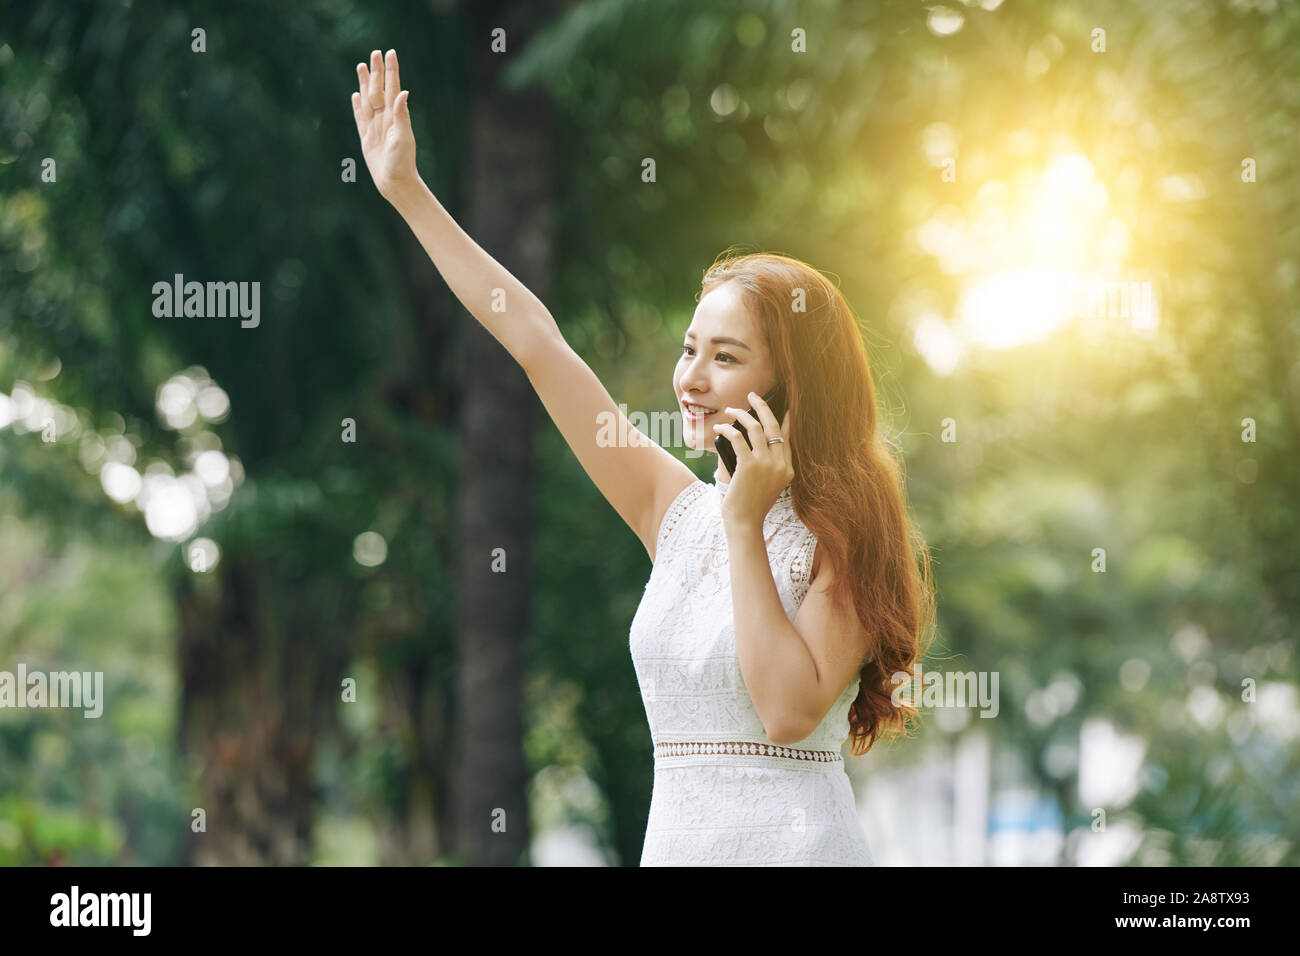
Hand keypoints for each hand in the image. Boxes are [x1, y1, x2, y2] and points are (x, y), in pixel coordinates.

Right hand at [351, 49, 419, 204]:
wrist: (395, 183)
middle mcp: (386, 119)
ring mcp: (375, 127)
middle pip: (379, 89)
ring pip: (368, 99)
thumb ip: (402, 115)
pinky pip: (361, 117)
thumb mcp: (403, 138)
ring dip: (365, 83)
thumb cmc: (402, 162)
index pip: (392, 88)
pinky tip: (356, 95)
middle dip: (376, 71)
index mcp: (395, 116)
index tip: (390, 53)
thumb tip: (403, 92)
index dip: (391, 71)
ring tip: (361, 66)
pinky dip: (358, 106)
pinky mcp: (367, 137)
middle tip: (374, 53)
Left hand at [713, 391, 793, 528]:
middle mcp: (780, 464)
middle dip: (762, 407)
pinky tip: (720, 427)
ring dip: (742, 415)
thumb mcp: (767, 485)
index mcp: (787, 469)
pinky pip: (738, 438)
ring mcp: (766, 464)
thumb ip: (767, 466)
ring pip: (756, 427)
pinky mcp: (749, 465)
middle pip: (774, 426)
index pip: (787, 438)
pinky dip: (727, 429)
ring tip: (730, 410)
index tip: (785, 408)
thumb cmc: (750, 505)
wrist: (745, 524)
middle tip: (753, 396)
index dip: (786, 420)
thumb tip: (749, 440)